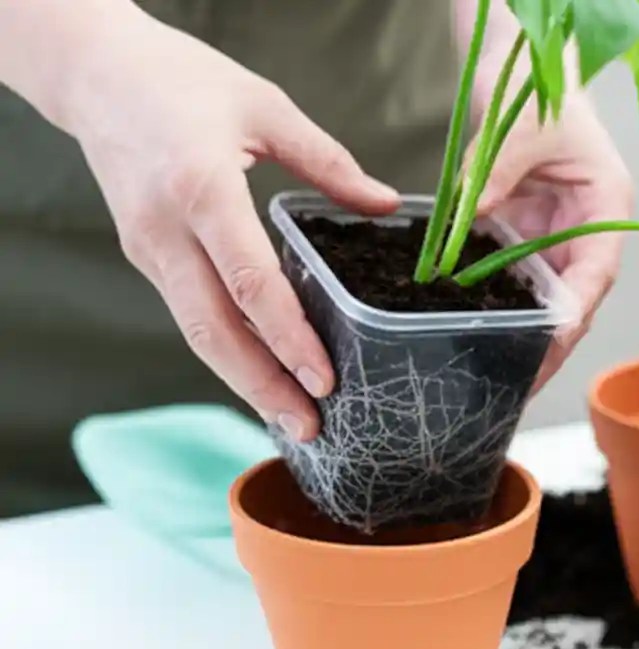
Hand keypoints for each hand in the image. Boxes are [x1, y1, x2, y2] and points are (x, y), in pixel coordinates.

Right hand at [61, 9, 399, 439]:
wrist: (96, 73)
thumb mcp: (265, 106)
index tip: (323, 379)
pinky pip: (189, 314)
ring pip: (196, 332)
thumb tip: (385, 205)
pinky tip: (260, 376)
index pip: (249, 280)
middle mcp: (167, 231)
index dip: (288, 337)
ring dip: (242, 382)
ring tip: (290, 421)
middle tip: (311, 429)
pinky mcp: (145, 255)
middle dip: (263, 386)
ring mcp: (148, 249)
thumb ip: (328, 161)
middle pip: (214, 329)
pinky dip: (225, 351)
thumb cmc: (184, 80)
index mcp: (201, 189)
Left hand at [471, 91, 632, 392]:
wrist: (521, 68)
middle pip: (573, 301)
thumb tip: (472, 213)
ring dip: (523, 339)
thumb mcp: (520, 127)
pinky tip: (474, 341)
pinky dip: (496, 312)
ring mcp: (554, 237)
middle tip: (519, 386)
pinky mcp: (523, 236)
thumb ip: (496, 171)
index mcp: (606, 206)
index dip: (574, 312)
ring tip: (497, 382)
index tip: (550, 343)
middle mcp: (586, 230)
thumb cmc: (539, 86)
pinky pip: (511, 282)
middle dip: (548, 346)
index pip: (596, 272)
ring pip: (543, 301)